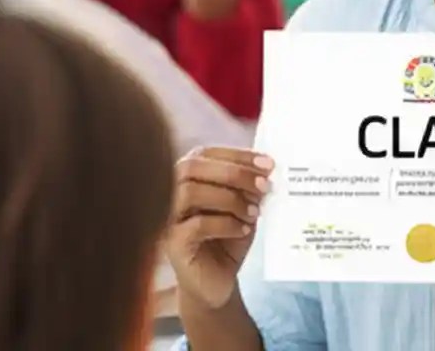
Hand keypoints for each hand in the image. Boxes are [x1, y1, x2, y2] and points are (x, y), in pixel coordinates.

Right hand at [165, 146, 273, 309]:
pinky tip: (243, 230)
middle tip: (264, 185)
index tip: (268, 163)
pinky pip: (196, 225)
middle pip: (192, 167)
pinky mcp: (172, 243)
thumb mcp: (245, 207)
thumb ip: (250, 187)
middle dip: (234, 173)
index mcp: (188, 176)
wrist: (217, 280)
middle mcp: (170, 192)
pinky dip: (225, 224)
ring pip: (190, 193)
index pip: (207, 153)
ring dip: (229, 199)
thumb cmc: (228, 238)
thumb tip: (265, 171)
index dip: (238, 155)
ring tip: (254, 212)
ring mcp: (167, 218)